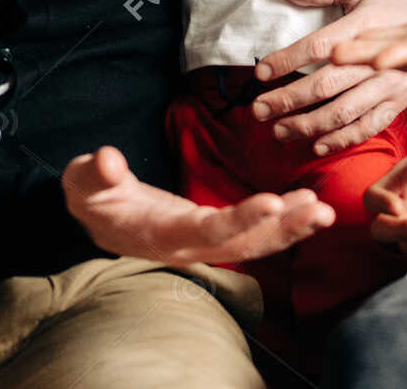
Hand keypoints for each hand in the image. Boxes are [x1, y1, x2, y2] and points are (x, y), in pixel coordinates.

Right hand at [63, 145, 333, 265]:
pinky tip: (310, 210)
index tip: (272, 202)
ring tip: (324, 212)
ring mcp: (203, 243)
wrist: (98, 217)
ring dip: (291, 228)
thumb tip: (108, 159)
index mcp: (160, 235)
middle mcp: (188, 246)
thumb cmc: (92, 196)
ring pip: (254, 243)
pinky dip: (283, 223)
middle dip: (281, 228)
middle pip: (242, 243)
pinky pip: (254, 233)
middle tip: (317, 209)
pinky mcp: (214, 234)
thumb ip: (93, 173)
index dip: (240, 220)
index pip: (206, 231)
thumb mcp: (82, 182)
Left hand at [250, 0, 406, 156]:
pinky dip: (342, 140)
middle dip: (288, 100)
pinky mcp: (397, 103)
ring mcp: (388, 85)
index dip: (287, 59)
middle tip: (259, 109)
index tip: (260, 71)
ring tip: (279, 131)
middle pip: (326, 85)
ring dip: (308, 125)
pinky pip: (367, 127)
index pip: (318, 46)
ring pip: (344, 112)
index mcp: (364, 27)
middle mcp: (376, 59)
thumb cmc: (395, 3)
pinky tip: (317, 146)